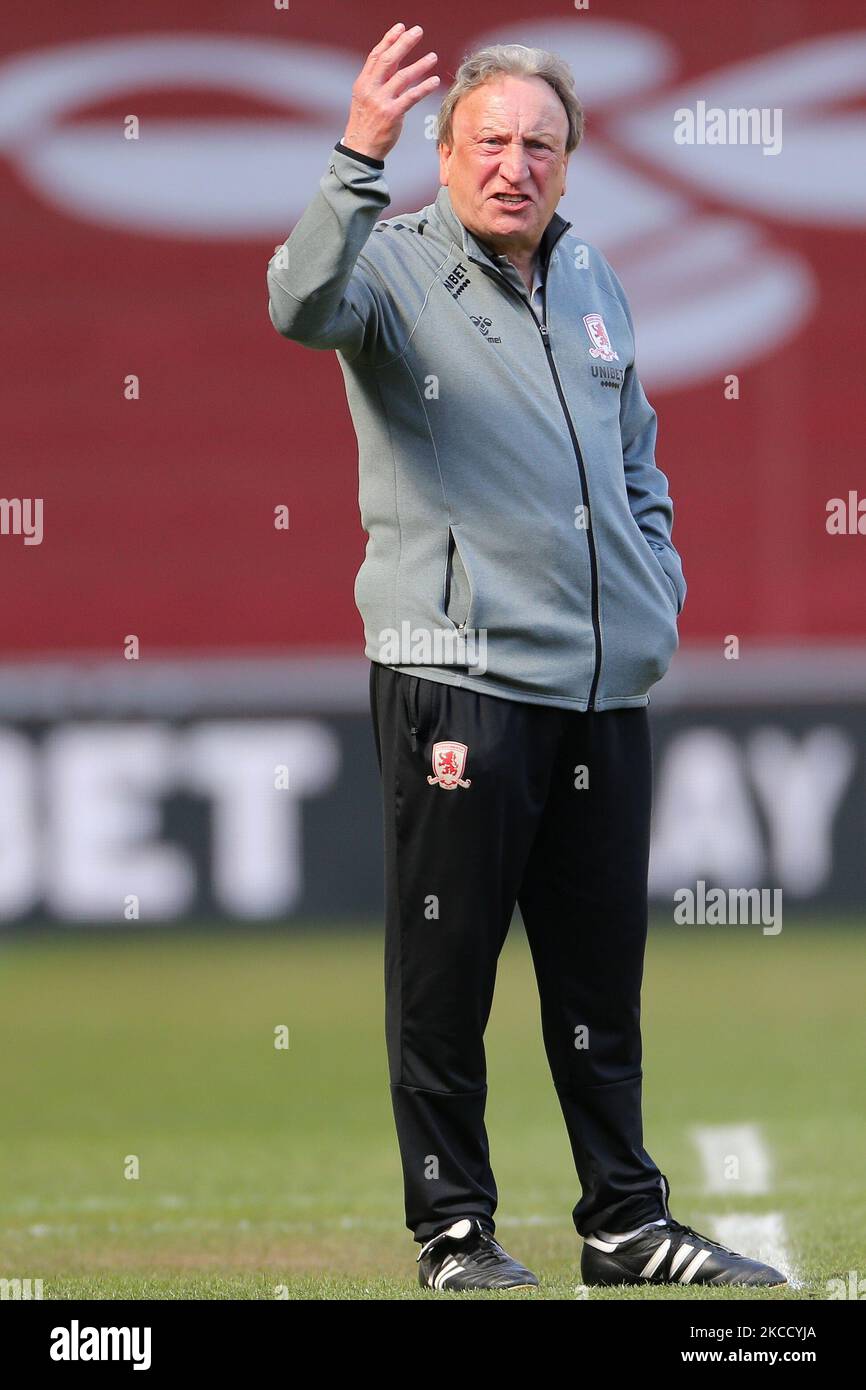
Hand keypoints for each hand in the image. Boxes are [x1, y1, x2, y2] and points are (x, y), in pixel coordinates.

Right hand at [341, 22, 438, 161]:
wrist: (360, 150)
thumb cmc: (366, 124)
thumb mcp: (365, 99)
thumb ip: (378, 81)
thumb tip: (395, 63)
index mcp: (363, 83)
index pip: (376, 55)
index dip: (388, 39)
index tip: (400, 27)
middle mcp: (371, 89)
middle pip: (389, 60)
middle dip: (404, 43)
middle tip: (418, 32)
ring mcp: (381, 102)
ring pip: (402, 77)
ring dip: (420, 65)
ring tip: (433, 57)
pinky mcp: (392, 115)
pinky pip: (411, 97)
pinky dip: (424, 87)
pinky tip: (434, 81)